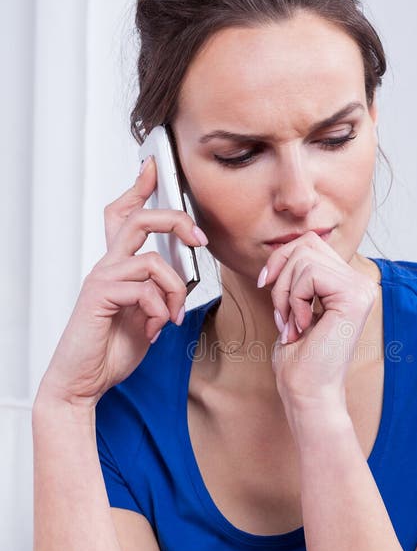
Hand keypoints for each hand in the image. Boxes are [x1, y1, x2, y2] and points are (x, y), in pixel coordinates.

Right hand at [36, 156, 207, 409]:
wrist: (83, 382)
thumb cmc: (110, 351)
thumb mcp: (146, 318)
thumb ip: (159, 296)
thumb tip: (179, 286)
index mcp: (117, 268)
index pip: (123, 217)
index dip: (138, 190)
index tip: (153, 168)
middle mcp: (107, 267)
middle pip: (137, 219)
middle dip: (175, 220)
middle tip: (199, 239)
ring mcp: (102, 280)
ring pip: (152, 261)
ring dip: (174, 291)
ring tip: (172, 317)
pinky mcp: (100, 297)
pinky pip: (144, 288)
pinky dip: (160, 309)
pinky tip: (154, 328)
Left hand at [259, 232, 378, 409]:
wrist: (308, 392)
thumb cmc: (299, 357)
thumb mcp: (295, 304)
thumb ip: (299, 275)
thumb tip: (289, 245)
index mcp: (349, 283)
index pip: (310, 243)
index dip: (281, 260)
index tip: (265, 285)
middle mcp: (362, 282)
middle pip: (306, 244)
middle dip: (280, 276)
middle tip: (282, 314)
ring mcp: (361, 289)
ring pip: (304, 259)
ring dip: (285, 293)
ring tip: (291, 324)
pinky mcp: (354, 297)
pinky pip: (309, 274)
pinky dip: (294, 300)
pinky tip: (302, 326)